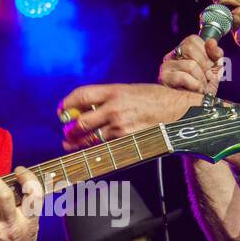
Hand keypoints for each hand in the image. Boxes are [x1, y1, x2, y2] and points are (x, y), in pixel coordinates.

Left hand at [58, 83, 194, 150]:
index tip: (61, 111)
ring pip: (90, 138)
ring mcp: (120, 127)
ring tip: (69, 144)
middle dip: (69, 129)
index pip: (81, 95)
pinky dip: (93, 150)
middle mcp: (114, 108)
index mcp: (114, 91)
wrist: (178, 111)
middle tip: (65, 132)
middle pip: (81, 121)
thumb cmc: (154, 98)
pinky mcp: (127, 141)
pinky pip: (104, 148)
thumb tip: (86, 106)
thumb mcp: (129, 90)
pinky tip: (88, 150)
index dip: (67, 104)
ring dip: (77, 143)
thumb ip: (108, 97)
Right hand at [158, 35, 224, 95]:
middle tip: (208, 78)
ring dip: (201, 79)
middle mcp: (172, 56)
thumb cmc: (203, 88)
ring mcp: (166, 66)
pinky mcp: (164, 78)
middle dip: (204, 65)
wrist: (199, 108)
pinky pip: (183, 76)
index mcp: (182, 50)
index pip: (193, 39)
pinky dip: (195, 85)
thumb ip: (216, 54)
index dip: (206, 52)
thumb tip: (211, 42)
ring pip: (190, 64)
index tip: (211, 66)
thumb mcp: (215, 69)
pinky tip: (196, 91)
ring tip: (201, 87)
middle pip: (189, 47)